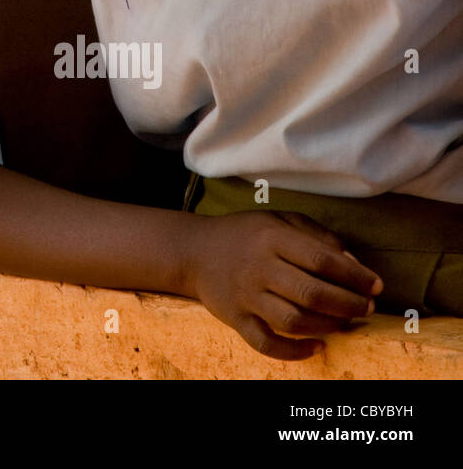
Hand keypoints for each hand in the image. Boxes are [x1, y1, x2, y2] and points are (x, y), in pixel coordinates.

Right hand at [187, 211, 382, 360]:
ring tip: (345, 322)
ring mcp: (246, 295)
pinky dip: (294, 351)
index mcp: (271, 238)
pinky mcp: (235, 318)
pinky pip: (266, 343)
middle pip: (312, 293)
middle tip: (366, 307)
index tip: (376, 284)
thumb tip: (352, 262)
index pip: (321, 259)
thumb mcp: (278, 219)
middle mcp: (259, 267)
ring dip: (328, 325)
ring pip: (294, 320)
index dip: (355, 275)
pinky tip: (316, 347)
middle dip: (348, 304)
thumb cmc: (245, 234)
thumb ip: (316, 235)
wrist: (194, 251)